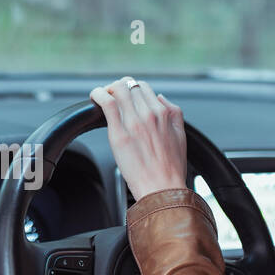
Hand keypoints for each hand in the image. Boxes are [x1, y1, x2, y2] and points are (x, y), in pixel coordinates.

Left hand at [89, 77, 186, 200]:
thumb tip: (160, 97)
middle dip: (118, 87)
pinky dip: (98, 94)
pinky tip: (94, 97)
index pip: (143, 88)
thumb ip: (173, 112)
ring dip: (107, 89)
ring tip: (102, 96)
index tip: (124, 95)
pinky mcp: (119, 134)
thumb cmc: (171, 169)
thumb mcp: (181, 135)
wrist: (162, 189)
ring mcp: (134, 123)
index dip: (131, 88)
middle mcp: (149, 115)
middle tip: (111, 96)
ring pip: (118, 89)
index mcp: (163, 114)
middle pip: (129, 85)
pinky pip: (107, 103)